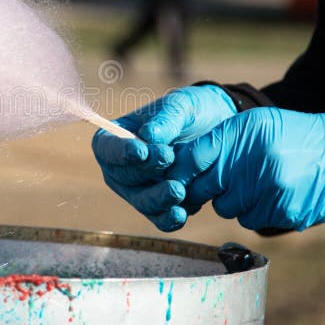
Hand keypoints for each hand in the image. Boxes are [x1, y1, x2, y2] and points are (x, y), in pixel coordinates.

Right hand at [91, 85, 236, 230]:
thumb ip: (165, 119)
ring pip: (141, 202)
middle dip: (145, 171)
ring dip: (157, 199)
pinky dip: (169, 219)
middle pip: (123, 177)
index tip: (141, 150)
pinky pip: (159, 219)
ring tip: (178, 190)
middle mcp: (121, 169)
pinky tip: (181, 214)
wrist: (217, 130)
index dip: (120, 152)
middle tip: (169, 157)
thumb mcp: (180, 106)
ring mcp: (140, 190)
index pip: (106, 148)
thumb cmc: (189, 113)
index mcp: (116, 139)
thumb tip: (148, 135)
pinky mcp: (161, 207)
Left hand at [171, 107, 324, 230]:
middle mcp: (252, 160)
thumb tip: (181, 168)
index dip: (182, 171)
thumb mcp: (257, 125)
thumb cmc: (294, 137)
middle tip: (219, 185)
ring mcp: (268, 189)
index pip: (194, 157)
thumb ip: (221, 143)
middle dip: (206, 189)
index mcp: (243, 133)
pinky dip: (255, 212)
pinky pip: (250, 220)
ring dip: (234, 201)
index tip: (180, 178)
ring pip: (226, 207)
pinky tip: (273, 197)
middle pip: (205, 188)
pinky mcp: (282, 212)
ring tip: (256, 185)